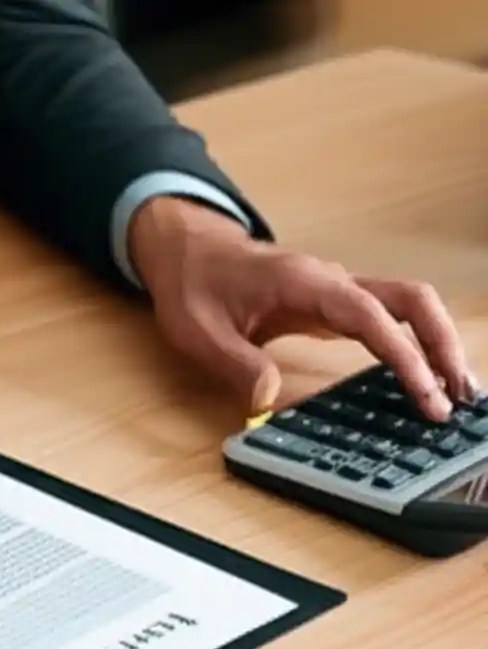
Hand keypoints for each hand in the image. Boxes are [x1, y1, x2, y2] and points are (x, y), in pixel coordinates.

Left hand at [130, 197, 474, 420]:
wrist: (188, 250)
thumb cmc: (194, 283)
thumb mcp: (197, 329)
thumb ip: (233, 362)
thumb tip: (266, 398)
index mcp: (304, 282)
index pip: (369, 315)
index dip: (403, 354)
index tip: (424, 393)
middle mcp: (332, 281)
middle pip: (410, 300)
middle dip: (441, 345)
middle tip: (459, 397)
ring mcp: (337, 289)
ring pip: (407, 306)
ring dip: (436, 344)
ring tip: (455, 393)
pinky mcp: (335, 303)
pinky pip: (388, 317)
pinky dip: (414, 344)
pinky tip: (422, 378)